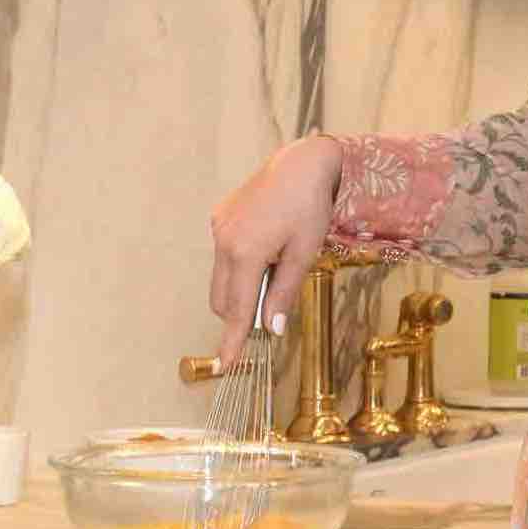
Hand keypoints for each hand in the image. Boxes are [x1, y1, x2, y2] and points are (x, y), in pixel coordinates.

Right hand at [208, 135, 344, 366]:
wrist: (301, 163)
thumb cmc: (309, 206)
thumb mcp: (304, 254)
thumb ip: (284, 293)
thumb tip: (271, 328)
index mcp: (246, 252)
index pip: (237, 310)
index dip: (233, 340)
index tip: (227, 365)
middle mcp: (224, 241)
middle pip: (223, 299)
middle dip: (241, 312)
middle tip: (271, 304)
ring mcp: (218, 228)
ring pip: (221, 278)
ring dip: (241, 286)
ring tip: (274, 266)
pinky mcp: (219, 218)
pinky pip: (223, 255)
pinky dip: (239, 264)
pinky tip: (265, 245)